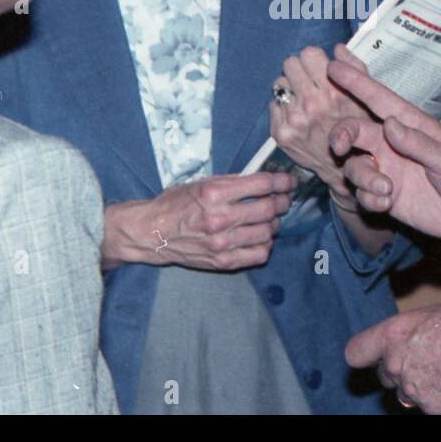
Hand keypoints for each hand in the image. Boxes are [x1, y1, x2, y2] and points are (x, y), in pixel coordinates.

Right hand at [102, 172, 294, 270]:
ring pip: (267, 232)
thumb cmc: (175, 204)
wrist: (152, 233)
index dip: (281, 182)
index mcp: (214, 194)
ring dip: (275, 224)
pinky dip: (266, 244)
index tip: (288, 182)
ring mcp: (221, 243)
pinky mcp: (222, 262)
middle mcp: (219, 219)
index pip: (261, 185)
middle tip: (283, 200)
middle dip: (282, 202)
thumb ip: (232, 182)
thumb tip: (263, 180)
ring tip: (271, 219)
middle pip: (268, 209)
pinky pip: (258, 254)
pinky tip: (261, 237)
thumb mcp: (201, 183)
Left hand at [268, 44, 369, 203]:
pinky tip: (297, 116)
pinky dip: (283, 107)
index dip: (314, 60)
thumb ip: (355, 69)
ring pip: (279, 83)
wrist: (346, 169)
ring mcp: (294, 120)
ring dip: (290, 89)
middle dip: (300, 71)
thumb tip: (337, 48)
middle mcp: (312, 104)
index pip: (308, 54)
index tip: (319, 70)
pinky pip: (272, 104)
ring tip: (303, 101)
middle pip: (289, 63)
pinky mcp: (281, 133)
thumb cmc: (359, 130)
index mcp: (333, 92)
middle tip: (308, 83)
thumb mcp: (367, 98)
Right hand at [327, 53, 440, 242]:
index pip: (379, 100)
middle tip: (339, 147)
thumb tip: (389, 123)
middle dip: (341, 135)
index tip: (333, 66)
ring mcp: (387, 170)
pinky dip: (369, 199)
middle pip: (354, 131)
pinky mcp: (385, 196)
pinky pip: (362, 194)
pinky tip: (387, 204)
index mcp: (410, 125)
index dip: (356, 82)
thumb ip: (418, 142)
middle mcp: (393, 145)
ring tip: (386, 189)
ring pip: (354, 166)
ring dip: (363, 177)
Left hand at [345, 301, 440, 414]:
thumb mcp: (433, 314)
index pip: (355, 352)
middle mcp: (397, 364)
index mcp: (393, 334)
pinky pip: (431, 407)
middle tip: (429, 361)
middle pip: (386, 376)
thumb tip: (411, 338)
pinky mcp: (434, 410)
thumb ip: (412, 331)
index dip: (365, 355)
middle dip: (401, 372)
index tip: (371, 357)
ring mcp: (414, 390)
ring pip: (408, 395)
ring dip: (421, 388)